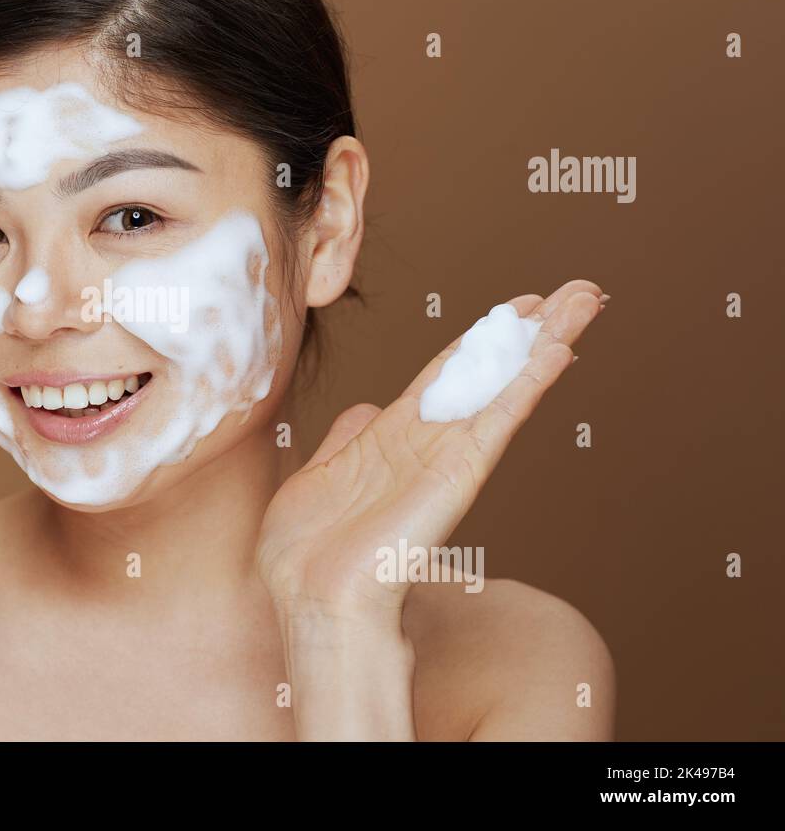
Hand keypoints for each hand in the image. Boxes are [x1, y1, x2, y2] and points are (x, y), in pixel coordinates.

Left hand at [256, 280, 604, 631]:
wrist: (313, 602)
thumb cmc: (305, 557)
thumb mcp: (317, 478)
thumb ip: (345, 440)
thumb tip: (360, 410)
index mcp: (393, 438)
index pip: (448, 374)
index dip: (483, 337)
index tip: (519, 305)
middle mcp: (429, 441)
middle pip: (490, 369)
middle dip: (533, 328)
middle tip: (579, 290)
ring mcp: (448, 456)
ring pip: (506, 384)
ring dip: (547, 339)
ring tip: (587, 298)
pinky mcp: (459, 473)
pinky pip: (500, 417)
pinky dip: (529, 381)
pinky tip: (560, 348)